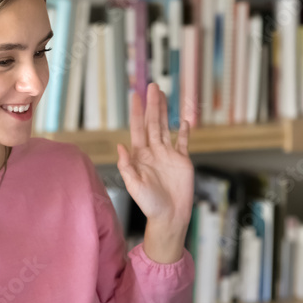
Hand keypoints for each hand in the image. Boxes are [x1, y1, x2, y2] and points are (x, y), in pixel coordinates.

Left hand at [116, 83, 193, 262]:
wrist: (170, 216)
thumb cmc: (149, 204)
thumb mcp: (134, 186)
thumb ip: (127, 166)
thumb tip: (119, 145)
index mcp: (140, 156)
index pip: (138, 128)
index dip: (136, 112)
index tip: (135, 95)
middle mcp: (153, 152)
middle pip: (152, 123)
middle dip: (152, 105)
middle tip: (152, 86)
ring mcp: (168, 155)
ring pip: (166, 128)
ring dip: (165, 111)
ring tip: (164, 95)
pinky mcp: (182, 161)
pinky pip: (182, 142)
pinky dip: (183, 131)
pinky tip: (183, 120)